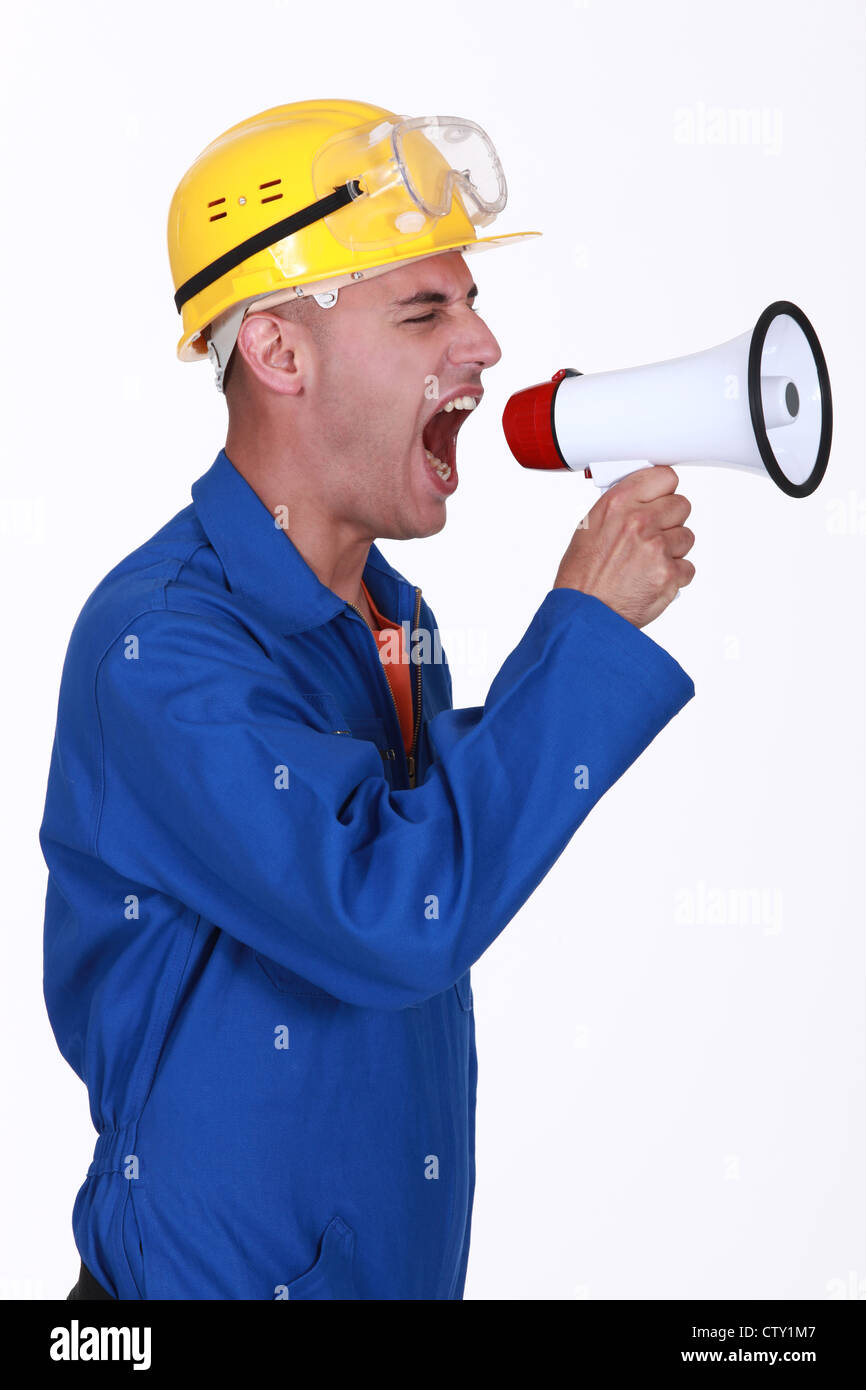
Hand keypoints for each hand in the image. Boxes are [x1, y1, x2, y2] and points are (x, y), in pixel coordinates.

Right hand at [553, 465, 694, 627]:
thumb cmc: (582, 577)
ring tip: (647, 563)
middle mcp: (639, 521)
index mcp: (617, 504)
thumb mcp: (589, 529)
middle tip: (653, 535)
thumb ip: (620, 508)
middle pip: (681, 505)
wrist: (584, 615)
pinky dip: (674, 575)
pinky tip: (652, 579)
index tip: (660, 497)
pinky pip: (687, 566)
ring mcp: (657, 547)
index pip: (664, 477)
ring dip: (672, 549)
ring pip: (686, 536)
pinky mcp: (670, 573)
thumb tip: (642, 498)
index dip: (663, 490)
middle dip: (670, 520)